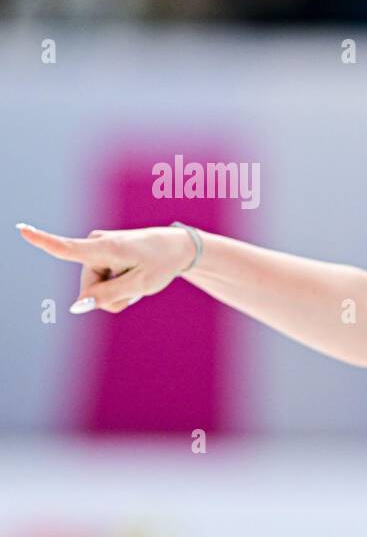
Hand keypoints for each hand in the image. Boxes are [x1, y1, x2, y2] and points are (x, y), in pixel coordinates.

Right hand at [16, 222, 194, 313]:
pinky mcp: (98, 253)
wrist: (176, 247)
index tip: (21, 229)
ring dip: (117, 292)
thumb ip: (108, 296)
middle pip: (90, 289)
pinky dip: (117, 285)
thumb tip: (77, 307)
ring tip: (137, 278)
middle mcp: (95, 244)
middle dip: (112, 297)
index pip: (67, 248)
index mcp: (105, 248)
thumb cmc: (161, 264)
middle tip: (138, 286)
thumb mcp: (139, 286)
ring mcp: (96, 248)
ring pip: (95, 288)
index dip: (42, 241)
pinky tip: (132, 276)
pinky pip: (100, 282)